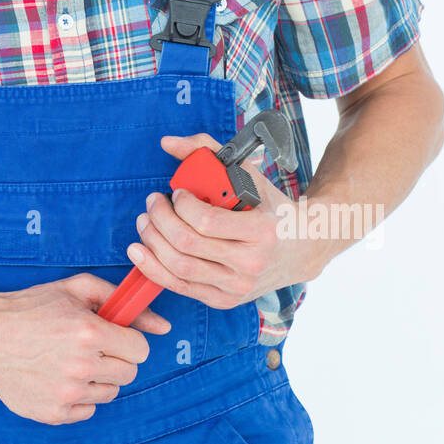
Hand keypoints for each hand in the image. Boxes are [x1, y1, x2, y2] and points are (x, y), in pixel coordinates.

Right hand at [0, 273, 170, 425]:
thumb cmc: (33, 307)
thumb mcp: (77, 289)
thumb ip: (125, 302)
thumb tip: (163, 326)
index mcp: (90, 332)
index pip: (141, 351)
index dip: (128, 341)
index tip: (112, 336)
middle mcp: (80, 366)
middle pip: (129, 373)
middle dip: (115, 359)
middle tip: (89, 347)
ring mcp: (66, 394)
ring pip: (110, 393)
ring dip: (97, 378)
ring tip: (70, 361)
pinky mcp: (53, 414)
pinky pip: (88, 411)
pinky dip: (78, 398)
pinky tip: (57, 378)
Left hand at [127, 132, 325, 308]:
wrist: (301, 249)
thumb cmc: (272, 209)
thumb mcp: (248, 175)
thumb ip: (207, 151)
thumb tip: (167, 143)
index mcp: (262, 231)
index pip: (206, 222)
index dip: (181, 205)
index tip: (177, 192)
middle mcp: (250, 264)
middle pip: (186, 244)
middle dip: (159, 219)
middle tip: (153, 203)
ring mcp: (237, 286)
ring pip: (178, 267)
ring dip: (152, 241)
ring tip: (146, 221)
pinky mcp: (223, 299)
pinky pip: (179, 286)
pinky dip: (154, 267)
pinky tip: (142, 250)